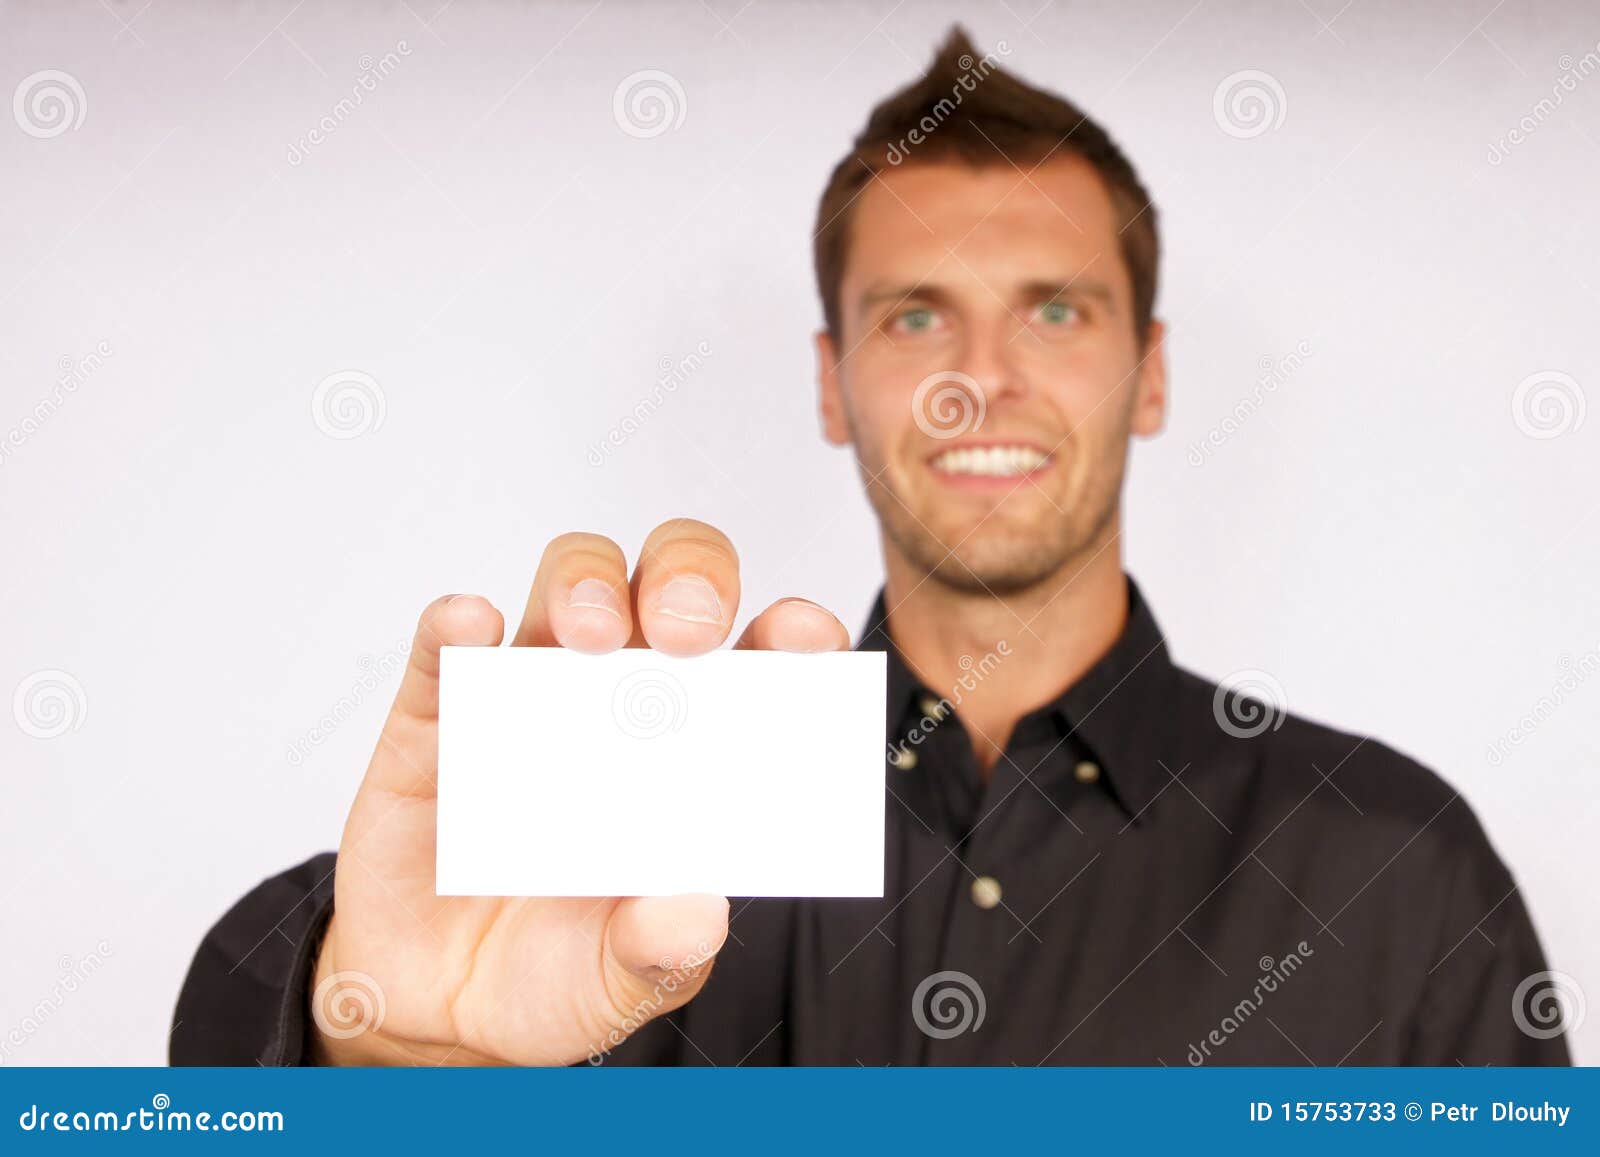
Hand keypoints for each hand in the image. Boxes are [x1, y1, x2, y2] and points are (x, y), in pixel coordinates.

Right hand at [309, 520, 848, 1064]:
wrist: (442, 1008)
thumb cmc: (561, 971)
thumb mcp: (626, 980)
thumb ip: (662, 950)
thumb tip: (695, 912)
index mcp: (700, 751)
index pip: (762, 660)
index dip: (791, 632)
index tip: (803, 637)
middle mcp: (625, 702)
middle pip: (670, 588)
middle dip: (690, 581)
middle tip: (687, 632)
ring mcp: (531, 697)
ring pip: (569, 586)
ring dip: (585, 586)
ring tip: (590, 635)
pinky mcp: (438, 716)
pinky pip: (444, 647)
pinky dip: (456, 625)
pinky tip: (471, 628)